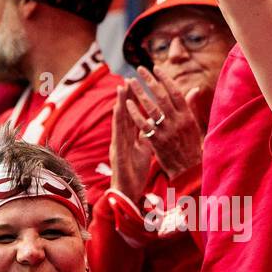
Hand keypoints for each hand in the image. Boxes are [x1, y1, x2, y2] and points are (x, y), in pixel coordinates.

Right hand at [110, 87, 152, 201]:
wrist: (127, 192)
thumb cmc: (135, 173)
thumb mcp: (144, 151)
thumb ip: (148, 137)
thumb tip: (154, 124)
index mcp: (130, 138)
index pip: (133, 116)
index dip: (134, 102)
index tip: (137, 86)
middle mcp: (122, 138)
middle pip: (125, 114)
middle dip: (126, 97)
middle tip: (127, 79)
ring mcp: (118, 144)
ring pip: (119, 120)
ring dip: (120, 104)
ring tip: (121, 88)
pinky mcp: (117, 152)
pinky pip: (118, 133)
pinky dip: (118, 121)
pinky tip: (119, 109)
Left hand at [123, 66, 204, 179]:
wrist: (187, 169)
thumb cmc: (191, 146)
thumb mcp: (194, 125)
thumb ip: (190, 106)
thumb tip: (194, 89)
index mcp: (187, 116)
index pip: (176, 92)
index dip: (165, 78)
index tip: (155, 68)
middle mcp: (178, 121)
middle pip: (162, 96)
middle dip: (150, 81)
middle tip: (139, 69)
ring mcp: (167, 131)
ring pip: (152, 108)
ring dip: (140, 93)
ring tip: (131, 82)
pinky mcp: (157, 141)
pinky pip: (144, 124)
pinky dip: (135, 113)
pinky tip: (127, 104)